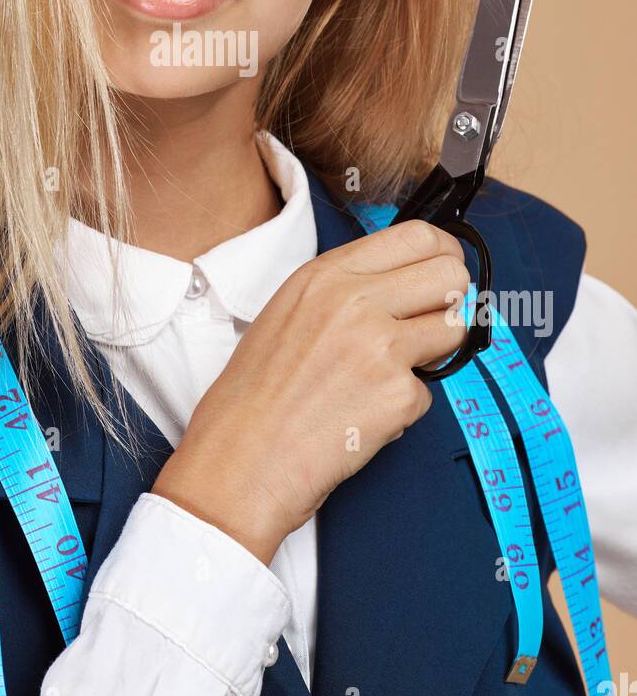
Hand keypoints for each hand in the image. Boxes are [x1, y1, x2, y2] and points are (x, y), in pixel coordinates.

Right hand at [151, 220, 468, 564]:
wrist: (240, 460)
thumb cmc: (257, 393)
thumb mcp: (291, 311)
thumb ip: (348, 288)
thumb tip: (408, 282)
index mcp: (327, 274)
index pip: (417, 235)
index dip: (441, 255)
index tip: (440, 275)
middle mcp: (356, 300)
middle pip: (451, 275)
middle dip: (450, 301)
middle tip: (428, 326)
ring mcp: (380, 346)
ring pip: (454, 330)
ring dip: (434, 354)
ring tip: (387, 373)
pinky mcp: (397, 395)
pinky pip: (428, 392)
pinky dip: (402, 407)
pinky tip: (361, 415)